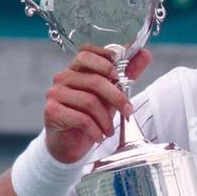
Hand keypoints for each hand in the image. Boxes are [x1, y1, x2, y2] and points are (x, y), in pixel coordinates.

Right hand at [43, 45, 151, 162]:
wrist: (69, 143)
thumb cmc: (89, 116)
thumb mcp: (111, 94)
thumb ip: (127, 74)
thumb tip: (144, 53)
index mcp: (76, 69)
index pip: (86, 53)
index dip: (105, 61)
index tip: (119, 75)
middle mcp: (62, 77)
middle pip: (95, 80)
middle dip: (116, 97)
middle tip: (127, 111)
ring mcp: (55, 93)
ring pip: (89, 102)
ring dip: (106, 120)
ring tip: (109, 130)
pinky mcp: (52, 111)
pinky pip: (81, 119)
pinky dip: (95, 130)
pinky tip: (98, 136)